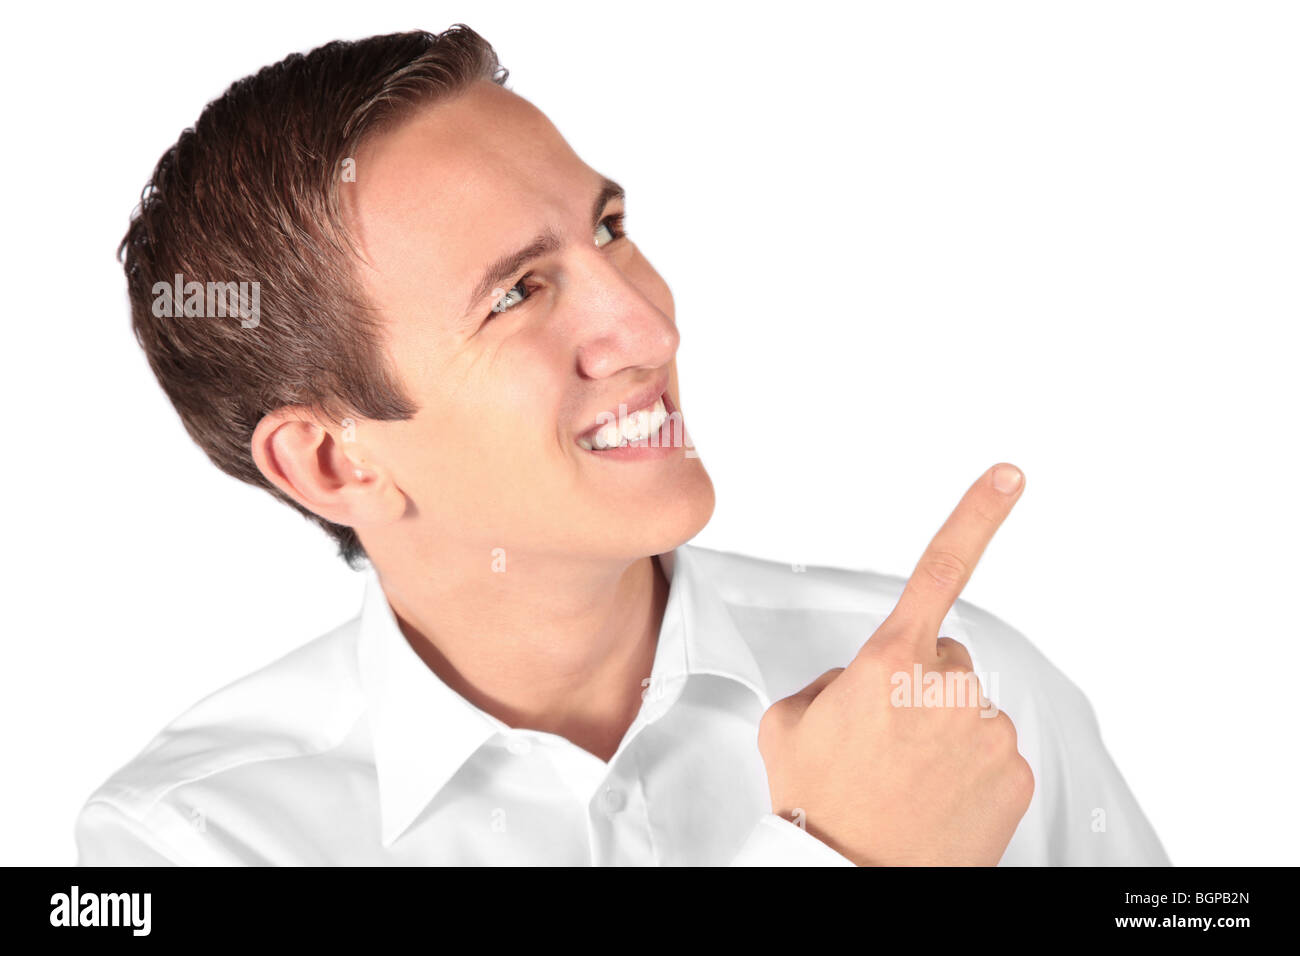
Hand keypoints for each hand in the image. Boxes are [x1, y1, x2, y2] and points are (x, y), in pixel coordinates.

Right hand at [757, 463, 1033, 865]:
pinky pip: (992, 754)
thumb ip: (829, 680)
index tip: (1010, 476)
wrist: (849, 875)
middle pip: (945, 659)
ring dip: (942, 733)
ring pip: (968, 711)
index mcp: (888, 661)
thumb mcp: (788, 721)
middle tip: (883, 737)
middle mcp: (946, 687)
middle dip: (919, 683)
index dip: (978, 515)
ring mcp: (986, 731)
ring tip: (903, 778)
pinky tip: (935, 798)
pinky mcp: (1015, 773)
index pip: (938, 570)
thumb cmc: (814, 804)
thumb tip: (859, 681)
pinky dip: (969, 771)